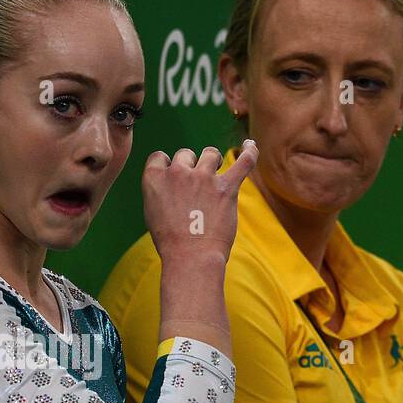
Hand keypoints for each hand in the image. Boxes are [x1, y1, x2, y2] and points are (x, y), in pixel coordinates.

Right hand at [143, 139, 257, 269]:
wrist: (190, 257)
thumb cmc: (170, 241)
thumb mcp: (152, 211)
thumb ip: (160, 190)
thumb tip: (173, 181)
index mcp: (155, 178)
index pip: (159, 157)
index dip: (166, 166)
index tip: (171, 179)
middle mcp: (178, 172)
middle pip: (185, 154)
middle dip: (189, 166)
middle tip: (193, 189)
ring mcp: (203, 178)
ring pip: (210, 154)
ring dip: (212, 162)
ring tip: (214, 176)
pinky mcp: (227, 187)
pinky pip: (244, 161)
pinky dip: (249, 151)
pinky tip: (250, 145)